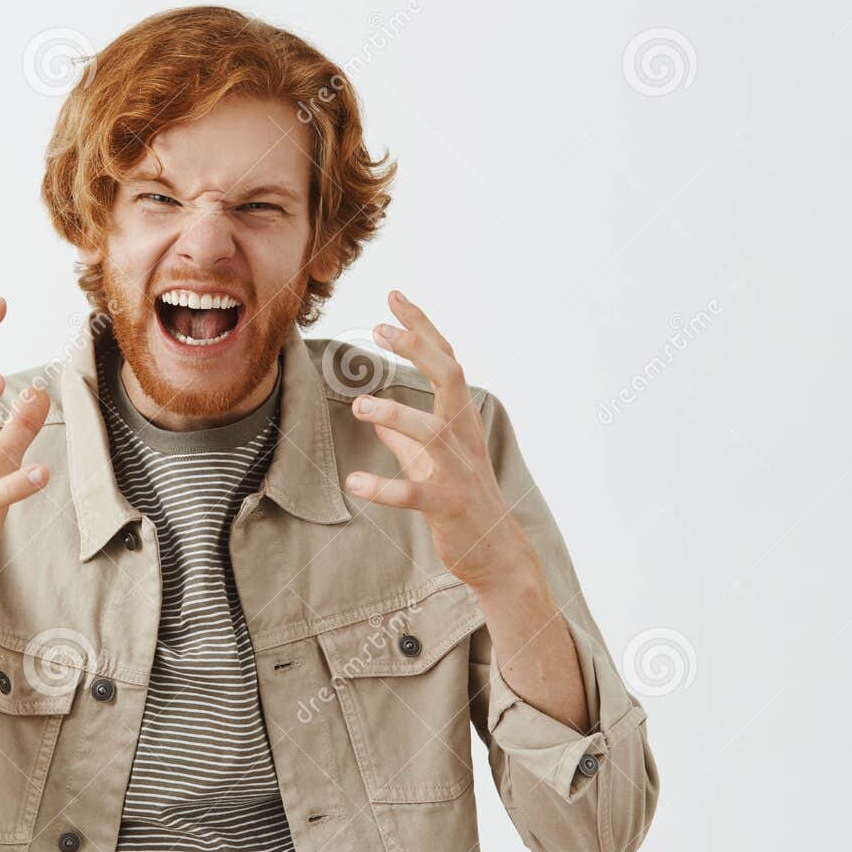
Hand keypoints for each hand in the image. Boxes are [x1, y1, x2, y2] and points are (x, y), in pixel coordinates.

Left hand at [343, 290, 538, 597]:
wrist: (496, 552)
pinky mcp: (447, 505)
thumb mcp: (431, 462)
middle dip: (419, 349)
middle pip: (450, 378)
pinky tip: (355, 482)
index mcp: (460, 419)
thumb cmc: (462, 501)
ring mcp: (457, 470)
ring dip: (395, 414)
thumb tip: (377, 417)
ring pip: (432, 432)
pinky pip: (414, 493)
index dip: (422, 329)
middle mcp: (463, 436)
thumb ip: (405, 438)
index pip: (445, 361)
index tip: (394, 299)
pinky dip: (384, 487)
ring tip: (359, 406)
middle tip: (381, 329)